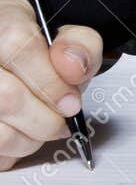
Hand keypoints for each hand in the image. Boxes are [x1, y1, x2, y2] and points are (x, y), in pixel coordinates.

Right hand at [0, 0, 102, 170]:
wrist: (6, 60)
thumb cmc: (31, 49)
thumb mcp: (59, 35)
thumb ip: (79, 44)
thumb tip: (73, 67)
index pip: (18, 46)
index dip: (51, 80)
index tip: (71, 100)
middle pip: (8, 97)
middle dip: (48, 118)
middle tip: (62, 117)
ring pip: (2, 133)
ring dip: (33, 138)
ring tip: (41, 124)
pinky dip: (15, 150)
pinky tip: (20, 131)